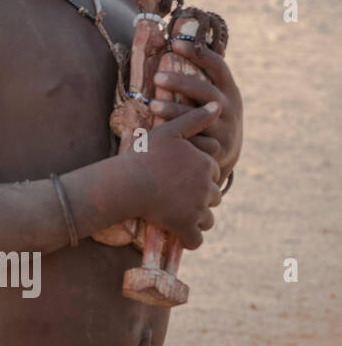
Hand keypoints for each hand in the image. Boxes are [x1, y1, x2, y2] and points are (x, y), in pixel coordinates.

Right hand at [127, 102, 224, 249]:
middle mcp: (207, 187)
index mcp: (206, 165)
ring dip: (196, 219)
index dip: (198, 175)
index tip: (179, 176)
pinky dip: (190, 239)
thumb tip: (219, 105)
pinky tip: (179, 234)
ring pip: (207, 219)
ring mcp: (197, 208)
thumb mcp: (169, 131)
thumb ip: (195, 118)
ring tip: (176, 213)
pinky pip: (196, 240)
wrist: (127, 182)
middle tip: (176, 196)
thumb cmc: (144, 155)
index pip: (213, 173)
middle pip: (213, 197)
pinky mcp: (185, 226)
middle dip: (200, 198)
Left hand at [145, 39, 242, 180]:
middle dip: (181, 83)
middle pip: (206, 91)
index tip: (175, 43)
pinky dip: (180, 138)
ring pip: (199, 118)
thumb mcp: (214, 94)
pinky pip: (197, 143)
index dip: (197, 53)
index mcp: (228, 88)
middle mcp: (228, 106)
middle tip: (157, 77)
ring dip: (175, 111)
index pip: (217, 65)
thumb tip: (177, 40)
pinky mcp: (217, 149)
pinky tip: (161, 135)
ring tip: (152, 105)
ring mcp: (225, 129)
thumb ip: (200, 75)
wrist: (226, 151)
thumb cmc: (210, 114)